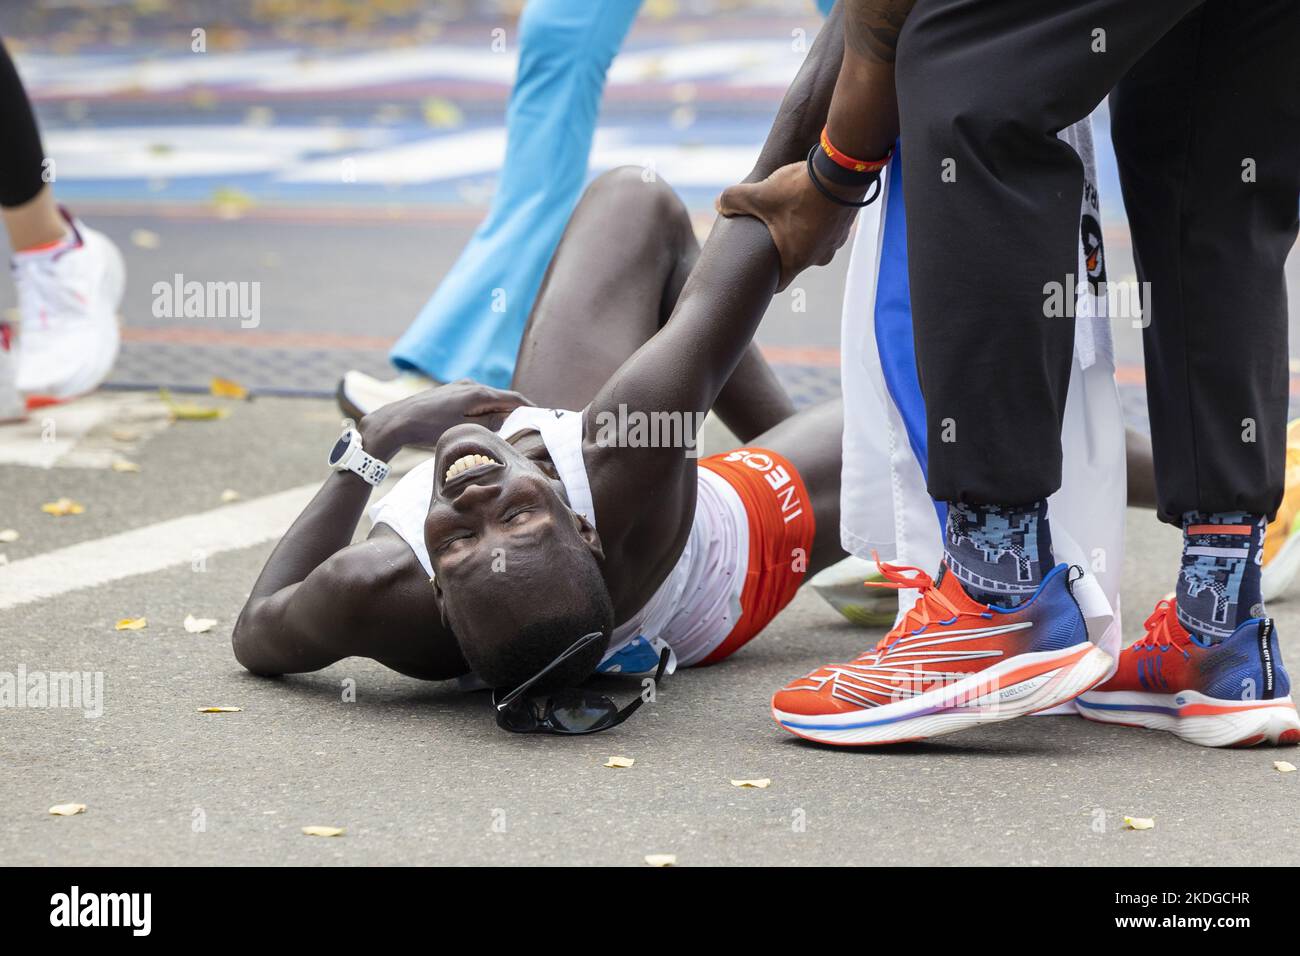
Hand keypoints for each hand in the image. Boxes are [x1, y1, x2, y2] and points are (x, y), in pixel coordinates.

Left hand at [359, 379, 532, 457]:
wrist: (398, 420)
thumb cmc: (431, 428)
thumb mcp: (467, 430)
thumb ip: (492, 423)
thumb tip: (509, 418)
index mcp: (479, 393)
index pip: (515, 398)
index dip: (531, 408)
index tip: (542, 418)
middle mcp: (471, 385)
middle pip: (502, 398)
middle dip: (515, 412)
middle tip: (527, 428)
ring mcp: (459, 387)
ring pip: (487, 400)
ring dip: (497, 412)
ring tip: (504, 430)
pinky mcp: (449, 392)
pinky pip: (474, 401)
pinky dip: (483, 411)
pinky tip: (480, 425)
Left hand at [717, 161, 867, 291]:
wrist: (843, 172)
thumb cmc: (800, 190)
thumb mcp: (759, 194)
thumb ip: (733, 200)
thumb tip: (718, 204)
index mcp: (796, 260)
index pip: (779, 284)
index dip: (766, 282)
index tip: (757, 277)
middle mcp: (819, 257)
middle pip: (795, 261)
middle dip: (783, 251)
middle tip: (770, 237)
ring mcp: (836, 241)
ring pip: (815, 245)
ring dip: (804, 234)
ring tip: (792, 215)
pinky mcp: (846, 224)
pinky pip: (829, 228)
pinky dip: (820, 220)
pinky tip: (812, 204)